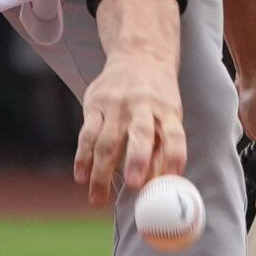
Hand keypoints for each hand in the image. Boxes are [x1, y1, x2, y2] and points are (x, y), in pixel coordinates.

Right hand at [75, 0, 185, 206]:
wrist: (138, 55)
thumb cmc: (158, 98)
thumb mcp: (169, 115)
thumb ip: (163, 148)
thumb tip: (161, 186)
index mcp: (167, 111)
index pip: (175, 136)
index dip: (174, 158)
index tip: (171, 180)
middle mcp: (142, 106)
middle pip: (140, 136)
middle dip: (137, 162)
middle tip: (134, 187)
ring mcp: (116, 105)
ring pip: (107, 141)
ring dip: (101, 172)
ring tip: (97, 199)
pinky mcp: (94, 104)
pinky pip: (87, 134)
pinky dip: (82, 157)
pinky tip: (80, 177)